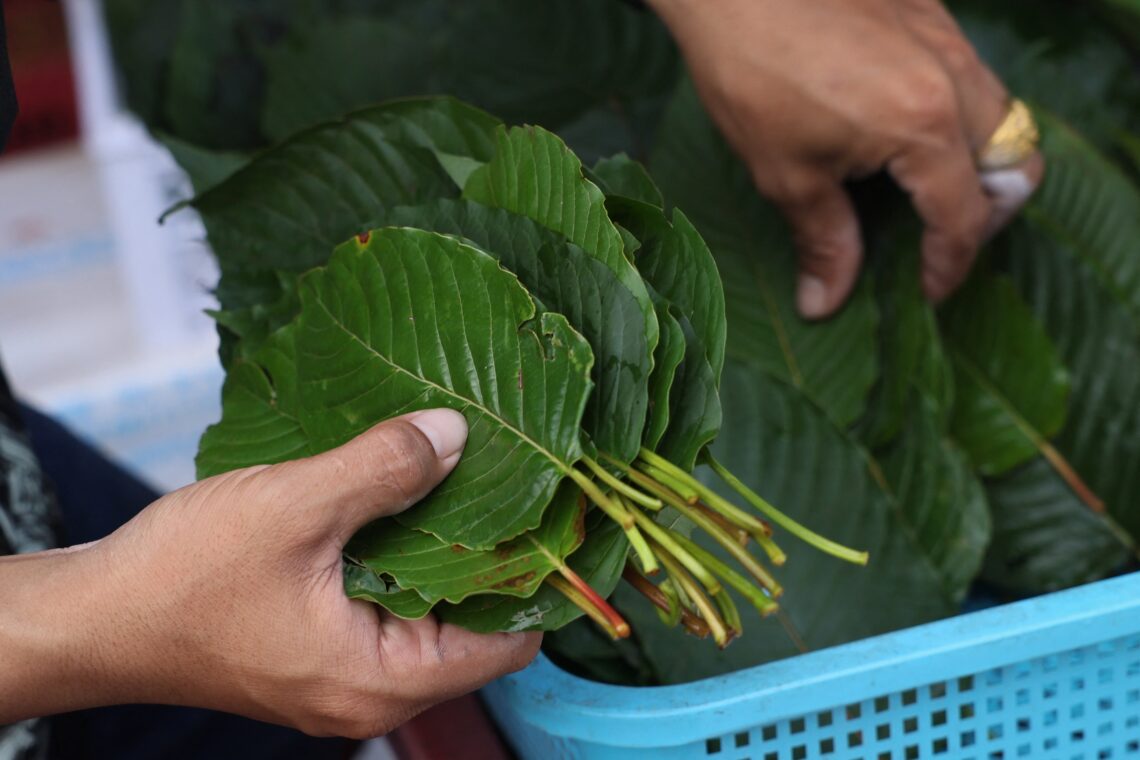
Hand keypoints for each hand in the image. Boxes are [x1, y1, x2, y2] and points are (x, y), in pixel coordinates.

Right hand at [0, 409, 539, 737]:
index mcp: (381, 680)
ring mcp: (346, 675)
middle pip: (473, 624)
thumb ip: (384, 468)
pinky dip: (402, 556)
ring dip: (442, 547)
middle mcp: (373, 692)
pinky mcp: (320, 650)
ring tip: (459, 473)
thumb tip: (458, 434)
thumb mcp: (294, 506)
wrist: (96, 617)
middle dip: (490, 552)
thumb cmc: (182, 578)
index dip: (535, 576)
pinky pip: (388, 606)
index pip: (506, 641)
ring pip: (429, 610)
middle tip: (509, 473)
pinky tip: (400, 496)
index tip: (553, 509)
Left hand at [648, 0, 1044, 316]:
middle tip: (941, 239)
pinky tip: (903, 128)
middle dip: (990, 212)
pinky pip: (970, 75)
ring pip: (1002, 114)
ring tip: (925, 189)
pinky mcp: (928, 12)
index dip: (950, 266)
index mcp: (925, 126)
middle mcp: (955, 79)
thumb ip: (823, 241)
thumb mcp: (785, 173)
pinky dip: (958, 115)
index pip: (964, 216)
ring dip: (980, 162)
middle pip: (1017, 163)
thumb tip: (824, 303)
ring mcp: (947, 38)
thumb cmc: (752, 72)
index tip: (930, 293)